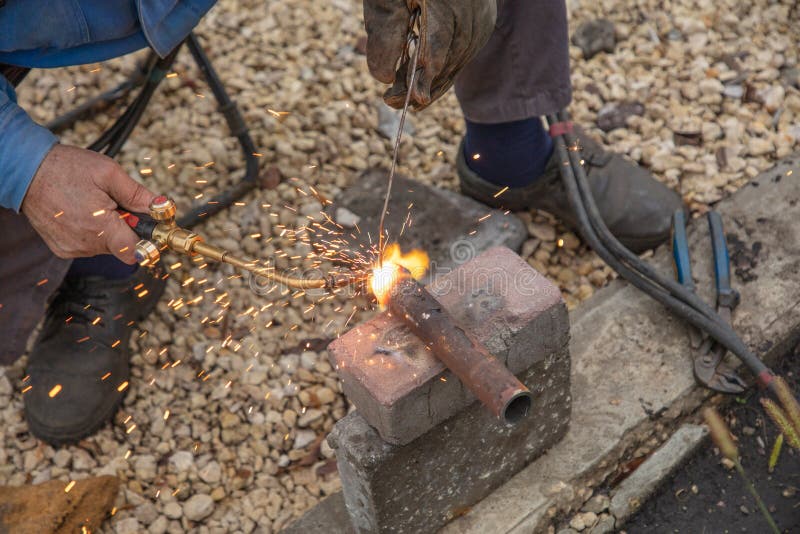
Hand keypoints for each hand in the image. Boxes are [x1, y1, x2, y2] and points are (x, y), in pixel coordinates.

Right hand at [21, 144, 155, 263]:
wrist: (26, 170)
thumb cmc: (66, 168)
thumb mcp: (108, 173)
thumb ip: (138, 194)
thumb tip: (162, 206)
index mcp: (100, 228)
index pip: (136, 252)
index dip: (147, 241)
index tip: (148, 227)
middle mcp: (85, 244)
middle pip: (122, 246)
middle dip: (126, 227)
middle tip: (115, 204)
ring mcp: (72, 248)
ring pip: (106, 246)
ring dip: (108, 229)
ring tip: (93, 205)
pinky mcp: (62, 248)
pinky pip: (89, 245)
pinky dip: (92, 232)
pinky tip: (81, 212)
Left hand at [363, 0, 496, 109]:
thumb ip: (383, 31)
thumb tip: (383, 76)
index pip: (437, 44)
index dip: (422, 76)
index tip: (406, 99)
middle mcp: (469, 6)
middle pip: (449, 57)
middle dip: (421, 85)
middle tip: (392, 100)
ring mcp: (482, 14)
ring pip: (459, 60)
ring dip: (434, 83)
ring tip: (406, 96)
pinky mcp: (484, 21)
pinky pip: (466, 54)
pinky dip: (446, 70)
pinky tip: (427, 83)